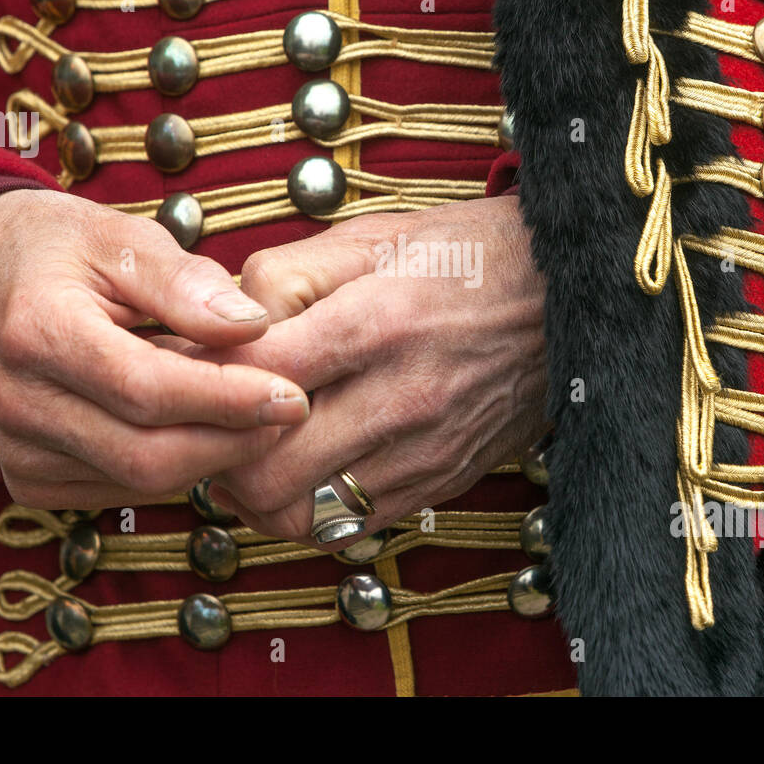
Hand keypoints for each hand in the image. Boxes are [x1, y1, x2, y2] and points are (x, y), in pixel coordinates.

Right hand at [0, 189, 309, 507]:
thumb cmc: (62, 251)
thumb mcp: (122, 237)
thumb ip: (187, 283)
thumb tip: (252, 326)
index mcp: (38, 331)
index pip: (147, 389)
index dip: (228, 400)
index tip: (292, 394)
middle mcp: (19, 403)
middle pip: (147, 455)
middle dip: (233, 442)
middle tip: (289, 413)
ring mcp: (18, 451)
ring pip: (141, 482)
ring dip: (209, 454)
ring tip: (245, 407)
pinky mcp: (30, 481)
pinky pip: (122, 491)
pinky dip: (174, 465)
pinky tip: (196, 425)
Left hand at [175, 194, 548, 545]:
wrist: (573, 295)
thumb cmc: (470, 255)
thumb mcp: (374, 237)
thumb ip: (285, 275)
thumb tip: (223, 323)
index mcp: (374, 325)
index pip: (249, 382)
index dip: (200, 380)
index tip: (190, 367)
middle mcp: (399, 400)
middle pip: (264, 473)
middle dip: (217, 453)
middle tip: (210, 421)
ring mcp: (424, 452)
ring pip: (300, 516)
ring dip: (256, 492)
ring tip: (254, 449)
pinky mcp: (441, 481)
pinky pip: (350, 526)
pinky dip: (310, 507)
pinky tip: (307, 466)